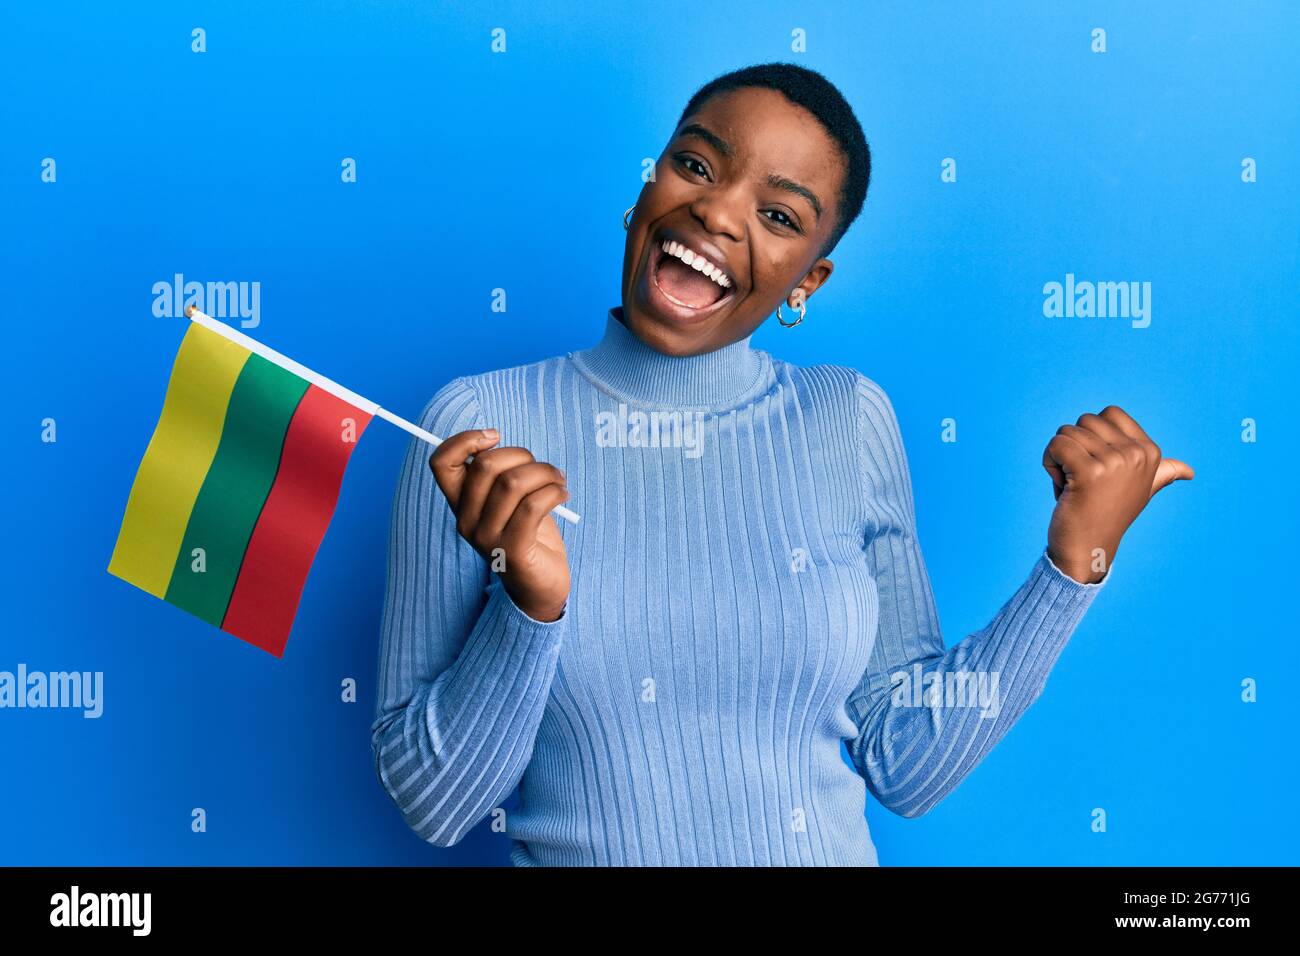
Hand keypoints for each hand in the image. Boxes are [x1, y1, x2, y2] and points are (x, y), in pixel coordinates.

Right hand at [429, 428, 571, 621]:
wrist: (540, 586)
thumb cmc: (527, 534)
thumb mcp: (507, 500)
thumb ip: (497, 473)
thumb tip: (493, 439)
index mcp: (460, 504)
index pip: (441, 463)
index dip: (464, 440)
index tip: (494, 436)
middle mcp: (466, 521)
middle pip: (484, 465)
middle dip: (521, 455)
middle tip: (543, 468)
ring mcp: (486, 538)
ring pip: (513, 482)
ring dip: (545, 472)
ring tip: (558, 480)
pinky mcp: (511, 550)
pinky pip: (532, 506)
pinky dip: (553, 492)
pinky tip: (563, 494)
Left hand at [1041, 406, 1193, 583]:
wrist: (1089, 548)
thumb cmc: (1108, 515)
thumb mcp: (1141, 490)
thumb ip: (1162, 474)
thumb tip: (1189, 471)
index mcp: (1151, 451)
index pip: (1109, 413)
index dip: (1093, 436)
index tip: (1099, 467)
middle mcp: (1137, 454)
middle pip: (1085, 420)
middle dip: (1074, 446)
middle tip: (1082, 479)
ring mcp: (1115, 462)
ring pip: (1067, 431)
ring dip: (1059, 458)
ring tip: (1073, 485)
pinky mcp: (1090, 472)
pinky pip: (1056, 444)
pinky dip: (1049, 463)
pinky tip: (1062, 486)